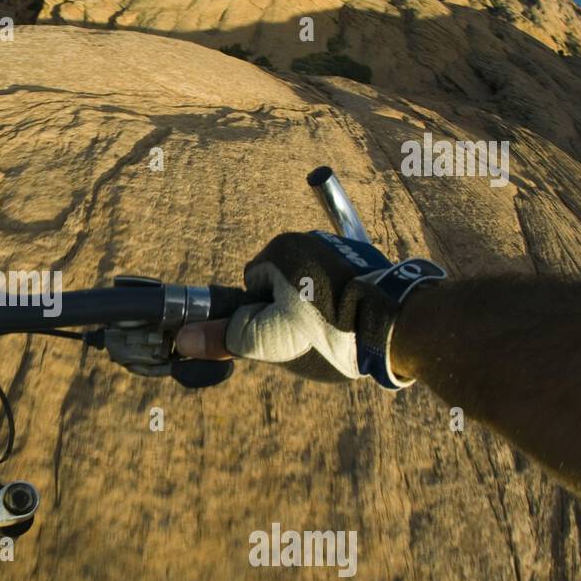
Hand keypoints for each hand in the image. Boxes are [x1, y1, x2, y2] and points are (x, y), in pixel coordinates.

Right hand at [176, 231, 444, 388]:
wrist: (396, 328)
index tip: (278, 332)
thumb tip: (183, 338)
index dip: (259, 314)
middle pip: (281, 283)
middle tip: (305, 337)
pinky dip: (341, 303)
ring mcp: (342, 248)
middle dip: (287, 310)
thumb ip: (225, 337)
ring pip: (311, 284)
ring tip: (332, 333)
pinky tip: (351, 324)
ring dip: (315, 307)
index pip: (252, 283)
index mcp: (281, 249)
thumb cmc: (327, 332)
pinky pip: (340, 284)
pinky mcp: (369, 263)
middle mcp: (310, 238)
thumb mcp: (269, 341)